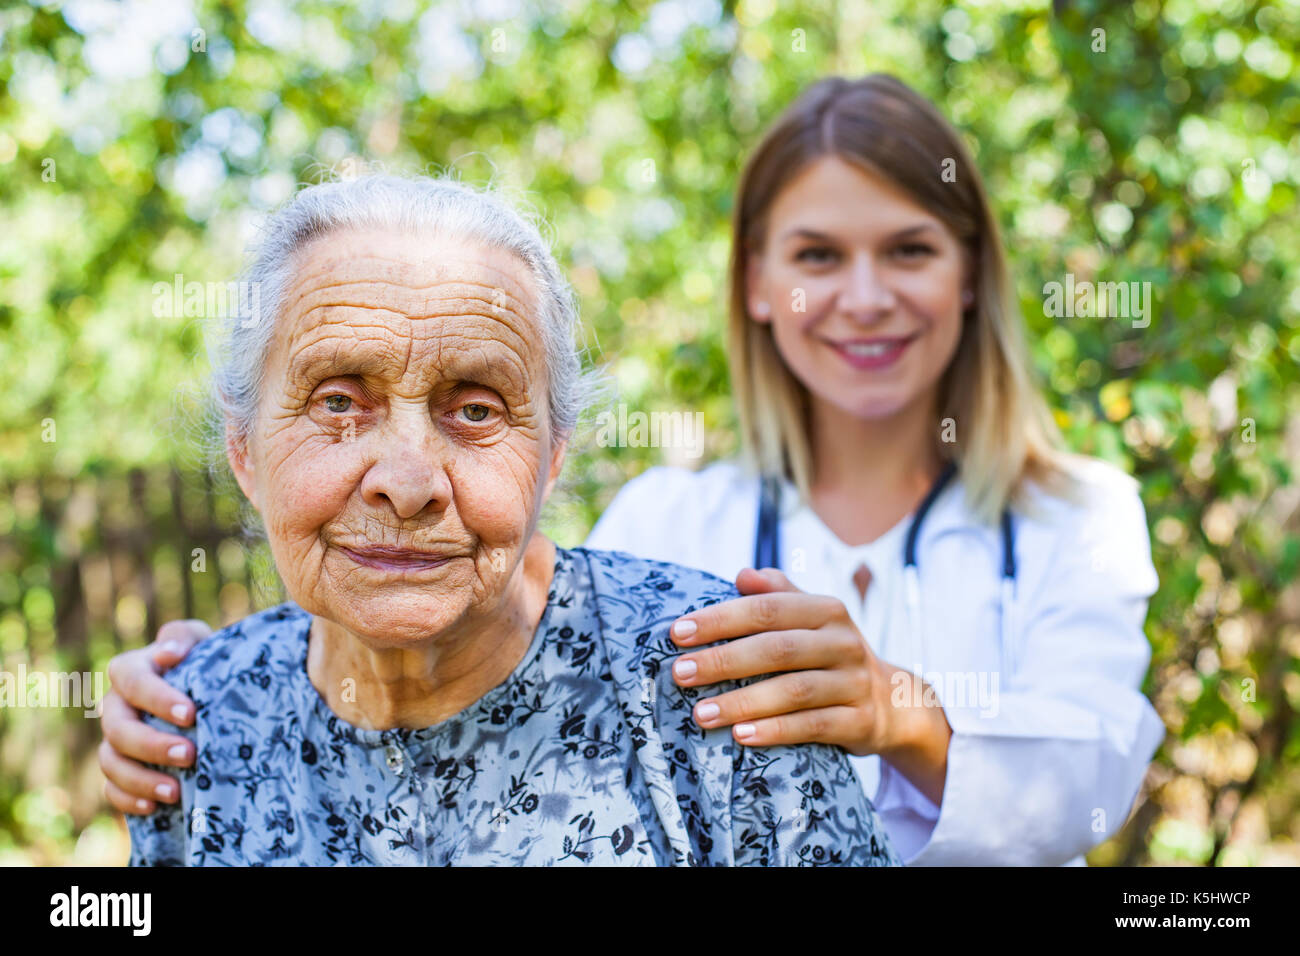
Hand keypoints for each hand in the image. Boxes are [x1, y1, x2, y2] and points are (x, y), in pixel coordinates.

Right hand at [100, 619, 209, 813]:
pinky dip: (129, 800)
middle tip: (190, 754)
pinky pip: (111, 790)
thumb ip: (183, 638)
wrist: (205, 692)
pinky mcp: (120, 769)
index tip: (191, 714)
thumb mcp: (199, 642)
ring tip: (177, 792)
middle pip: (118, 729)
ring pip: (111, 763)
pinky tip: (157, 808)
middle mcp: (115, 707)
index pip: (132, 681)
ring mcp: (113, 740)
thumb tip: (169, 653)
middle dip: (152, 745)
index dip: (158, 698)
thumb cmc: (201, 661)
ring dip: (141, 779)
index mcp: (129, 671)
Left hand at [669, 568, 951, 803]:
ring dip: (742, 702)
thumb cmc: (829, 653)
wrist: (892, 702)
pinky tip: (740, 736)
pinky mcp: (860, 721)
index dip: (720, 619)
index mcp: (826, 610)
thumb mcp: (811, 618)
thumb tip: (742, 574)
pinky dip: (775, 731)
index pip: (767, 609)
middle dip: (723, 661)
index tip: (677, 632)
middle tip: (679, 673)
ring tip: (700, 714)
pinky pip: (813, 726)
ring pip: (793, 691)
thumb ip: (777, 594)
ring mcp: (855, 683)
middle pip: (776, 649)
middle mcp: (844, 642)